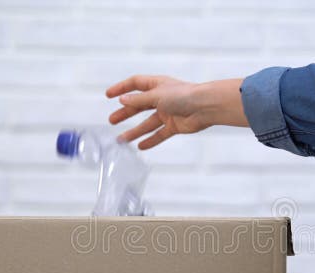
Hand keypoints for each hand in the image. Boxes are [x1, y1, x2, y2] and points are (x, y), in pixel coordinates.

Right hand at [106, 75, 247, 149]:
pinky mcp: (175, 126)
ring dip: (135, 131)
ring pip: (147, 123)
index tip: (108, 95)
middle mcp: (162, 98)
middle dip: (125, 113)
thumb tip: (123, 100)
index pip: (135, 84)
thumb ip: (139, 100)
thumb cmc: (184, 95)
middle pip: (139, 105)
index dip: (121, 88)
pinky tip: (140, 146)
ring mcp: (168, 112)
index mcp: (157, 85)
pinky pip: (160, 134)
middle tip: (112, 121)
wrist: (206, 107)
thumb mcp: (156, 96)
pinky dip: (151, 140)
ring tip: (121, 139)